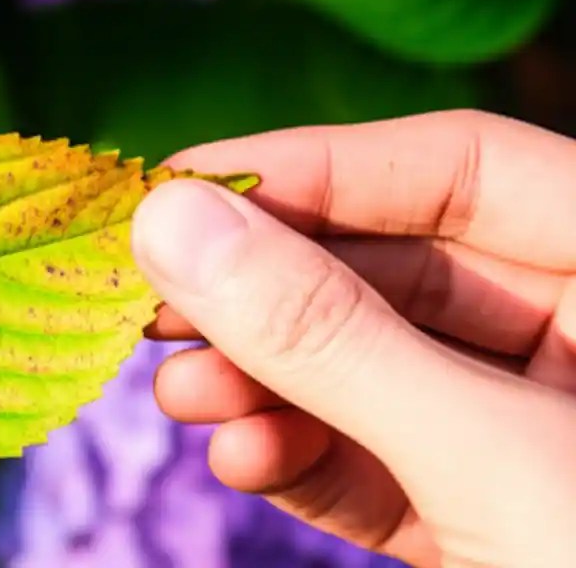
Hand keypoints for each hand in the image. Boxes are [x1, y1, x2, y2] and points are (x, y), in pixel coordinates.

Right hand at [133, 110, 575, 566]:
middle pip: (395, 269)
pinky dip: (300, 456)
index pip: (464, 169)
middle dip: (265, 295)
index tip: (182, 192)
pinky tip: (240, 457)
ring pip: (370, 367)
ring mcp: (530, 433)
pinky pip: (377, 457)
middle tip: (153, 304)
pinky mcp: (485, 513)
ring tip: (182, 398)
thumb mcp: (490, 462)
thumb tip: (175, 220)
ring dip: (263, 381)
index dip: (317, 170)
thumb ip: (331, 337)